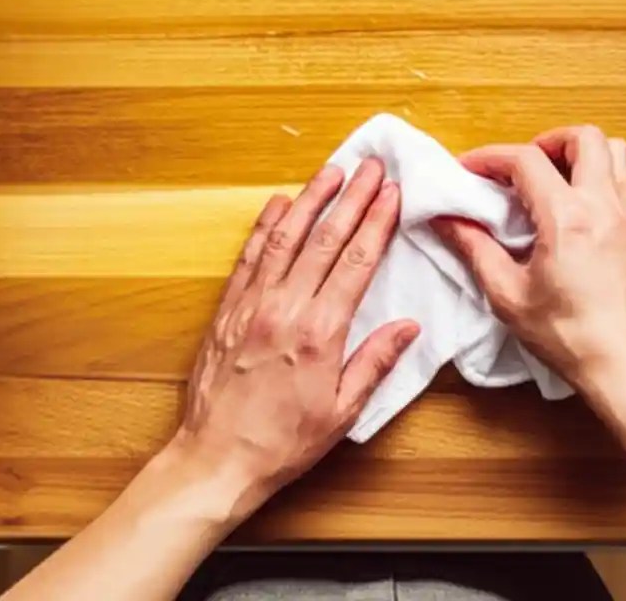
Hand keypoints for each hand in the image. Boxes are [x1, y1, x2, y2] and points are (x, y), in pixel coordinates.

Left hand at [165, 159, 419, 519]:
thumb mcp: (342, 411)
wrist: (217, 459)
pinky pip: (249, 256)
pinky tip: (278, 205)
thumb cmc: (282, 442)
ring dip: (309, 200)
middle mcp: (284, 308)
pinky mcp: (226, 310)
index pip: (355, 262)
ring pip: (284, 238)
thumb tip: (408, 326)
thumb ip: (375, 362)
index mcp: (319, 332)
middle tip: (371, 167)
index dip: (376, 223)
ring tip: (331, 171)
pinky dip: (265, 226)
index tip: (393, 194)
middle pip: (323, 239)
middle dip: (351, 198)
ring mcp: (250, 304)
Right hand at [433, 125, 625, 394]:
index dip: (490, 157)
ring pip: (617, 150)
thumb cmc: (567, 336)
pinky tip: (593, 196)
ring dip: (583, 152)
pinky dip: (616, 174)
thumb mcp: (508, 295)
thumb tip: (447, 220)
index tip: (468, 170)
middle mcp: (602, 205)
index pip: (525, 160)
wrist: (622, 364)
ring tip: (556, 175)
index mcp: (566, 218)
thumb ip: (475, 248)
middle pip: (583, 137)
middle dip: (545, 141)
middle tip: (519, 168)